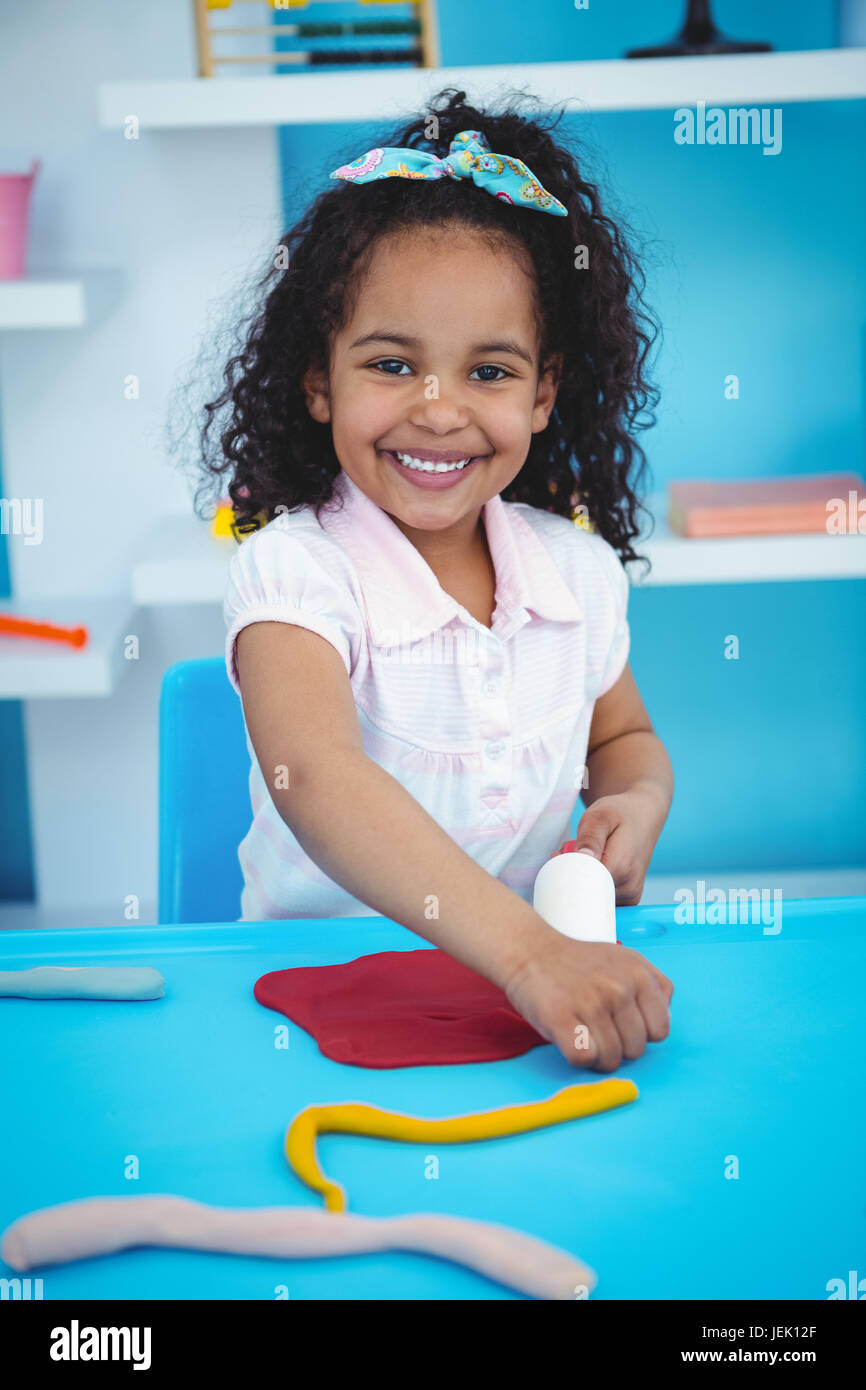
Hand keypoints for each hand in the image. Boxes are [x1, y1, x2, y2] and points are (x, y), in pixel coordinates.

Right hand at [503, 932, 672, 1071]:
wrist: (530, 951)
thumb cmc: (577, 962)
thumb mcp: (625, 959)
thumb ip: (654, 985)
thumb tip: (664, 1020)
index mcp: (638, 975)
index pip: (660, 1031)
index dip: (641, 1033)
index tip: (622, 1024)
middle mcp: (618, 989)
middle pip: (636, 1050)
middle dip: (619, 1047)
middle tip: (598, 1028)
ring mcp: (590, 1004)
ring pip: (611, 1059)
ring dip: (597, 1056)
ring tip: (584, 1034)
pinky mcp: (562, 1019)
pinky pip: (584, 1060)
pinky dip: (577, 1058)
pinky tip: (570, 1039)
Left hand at [570, 786, 667, 905]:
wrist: (644, 816)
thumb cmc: (620, 813)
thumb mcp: (600, 816)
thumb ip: (589, 838)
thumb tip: (581, 859)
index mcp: (621, 869)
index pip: (582, 886)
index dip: (566, 873)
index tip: (560, 855)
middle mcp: (628, 888)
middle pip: (585, 894)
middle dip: (571, 877)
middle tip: (569, 851)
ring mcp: (630, 897)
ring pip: (592, 898)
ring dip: (580, 880)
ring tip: (584, 854)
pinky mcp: (628, 899)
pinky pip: (601, 898)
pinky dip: (591, 884)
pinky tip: (593, 865)